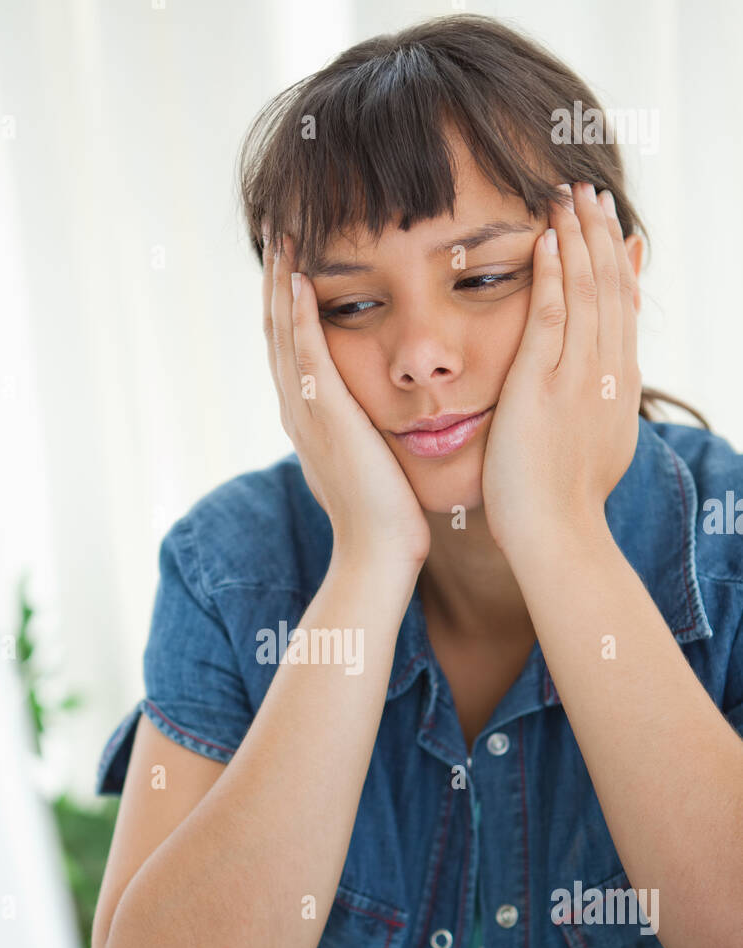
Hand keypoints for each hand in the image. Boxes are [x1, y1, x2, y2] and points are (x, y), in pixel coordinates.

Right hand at [262, 227, 430, 573]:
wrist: (379, 552)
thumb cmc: (388, 514)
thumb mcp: (374, 460)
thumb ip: (370, 431)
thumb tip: (382, 417)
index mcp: (310, 416)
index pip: (292, 344)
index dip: (286, 300)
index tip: (293, 256)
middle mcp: (297, 408)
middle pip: (276, 328)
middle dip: (275, 276)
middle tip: (276, 226)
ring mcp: (304, 411)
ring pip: (282, 332)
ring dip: (279, 280)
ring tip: (281, 233)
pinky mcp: (323, 414)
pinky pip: (304, 352)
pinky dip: (297, 314)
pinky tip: (298, 277)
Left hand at [480, 182, 640, 559]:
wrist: (558, 535)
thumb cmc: (563, 506)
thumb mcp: (595, 448)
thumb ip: (598, 410)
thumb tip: (600, 393)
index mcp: (618, 386)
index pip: (622, 310)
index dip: (617, 264)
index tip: (611, 229)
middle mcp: (607, 373)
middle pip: (611, 287)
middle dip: (599, 235)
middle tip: (589, 191)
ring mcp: (580, 377)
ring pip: (587, 291)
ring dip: (577, 238)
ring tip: (566, 195)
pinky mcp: (545, 385)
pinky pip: (553, 316)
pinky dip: (553, 274)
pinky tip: (546, 239)